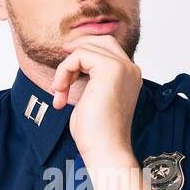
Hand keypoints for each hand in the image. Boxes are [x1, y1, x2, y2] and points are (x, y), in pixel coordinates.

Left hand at [50, 33, 140, 158]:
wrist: (105, 150)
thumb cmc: (96, 132)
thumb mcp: (91, 97)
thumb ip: (88, 78)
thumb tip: (71, 63)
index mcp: (129, 76)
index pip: (106, 48)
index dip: (82, 55)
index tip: (65, 76)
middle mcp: (130, 68)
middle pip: (100, 40)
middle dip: (76, 50)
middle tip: (60, 70)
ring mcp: (123, 67)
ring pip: (85, 48)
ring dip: (65, 68)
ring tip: (58, 92)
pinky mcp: (110, 69)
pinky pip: (78, 55)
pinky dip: (64, 70)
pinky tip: (60, 91)